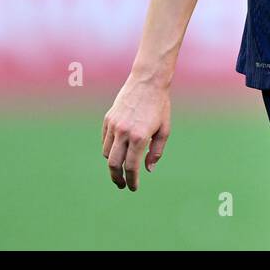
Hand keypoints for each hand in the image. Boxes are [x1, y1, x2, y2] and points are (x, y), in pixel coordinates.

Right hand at [102, 72, 171, 190]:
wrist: (148, 81)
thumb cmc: (159, 106)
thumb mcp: (164, 130)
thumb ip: (156, 152)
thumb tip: (147, 170)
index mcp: (139, 137)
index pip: (131, 167)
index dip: (132, 180)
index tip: (133, 188)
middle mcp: (123, 132)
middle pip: (114, 164)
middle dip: (117, 178)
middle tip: (122, 185)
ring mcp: (113, 125)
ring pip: (107, 153)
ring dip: (113, 164)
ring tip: (121, 169)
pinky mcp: (108, 119)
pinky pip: (105, 141)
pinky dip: (109, 150)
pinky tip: (118, 152)